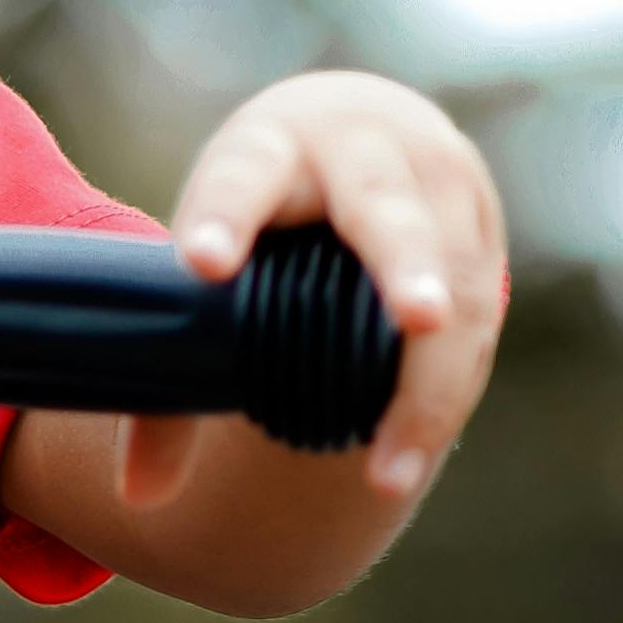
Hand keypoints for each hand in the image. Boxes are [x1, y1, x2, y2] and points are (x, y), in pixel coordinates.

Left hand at [122, 72, 507, 518]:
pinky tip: (416, 449)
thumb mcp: (215, 250)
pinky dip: (450, 387)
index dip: (223, 217)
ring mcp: (437, 179)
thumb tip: (139, 492)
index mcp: (270, 147)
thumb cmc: (264, 207)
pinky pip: (480, 315)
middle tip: (422, 317)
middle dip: (404, 266)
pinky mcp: (482, 224)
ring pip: (453, 279)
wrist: (355, 130)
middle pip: (385, 212)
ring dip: (430, 378)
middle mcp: (362, 148)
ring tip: (390, 468)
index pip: (241, 178)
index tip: (203, 263)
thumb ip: (171, 367)